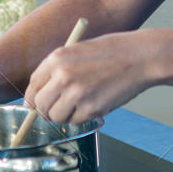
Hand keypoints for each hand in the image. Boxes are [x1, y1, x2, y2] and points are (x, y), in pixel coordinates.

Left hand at [26, 31, 155, 124]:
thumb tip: (43, 92)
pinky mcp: (92, 108)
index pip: (32, 86)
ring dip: (66, 115)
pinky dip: (83, 117)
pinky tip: (96, 102)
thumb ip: (59, 69)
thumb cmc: (113, 52)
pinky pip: (76, 121)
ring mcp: (77, 94)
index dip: (31, 99)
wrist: (141, 57)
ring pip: (56, 117)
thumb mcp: (79, 50)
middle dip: (47, 111)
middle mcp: (63, 76)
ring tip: (82, 103)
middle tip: (59, 108)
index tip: (34, 106)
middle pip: (40, 106)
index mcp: (57, 58)